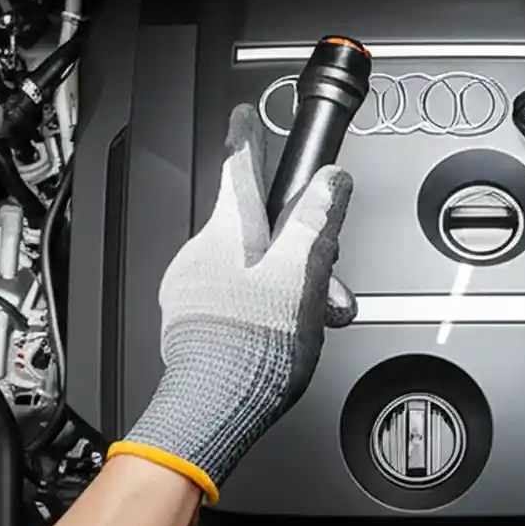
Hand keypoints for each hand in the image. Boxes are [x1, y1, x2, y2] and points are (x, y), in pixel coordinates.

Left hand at [107, 104, 353, 502]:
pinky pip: (235, 294)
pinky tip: (285, 331)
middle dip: (296, 244)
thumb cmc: (253, 348)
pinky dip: (264, 305)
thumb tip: (330, 180)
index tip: (246, 115)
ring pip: (250, 265)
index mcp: (227, 232)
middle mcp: (201, 252)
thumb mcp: (300, 275)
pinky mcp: (194, 320)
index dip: (248, 137)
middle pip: (257, 226)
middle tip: (324, 269)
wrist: (213, 410)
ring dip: (287, 282)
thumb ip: (316, 223)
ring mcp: (194, 287)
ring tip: (314, 315)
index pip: (238, 167)